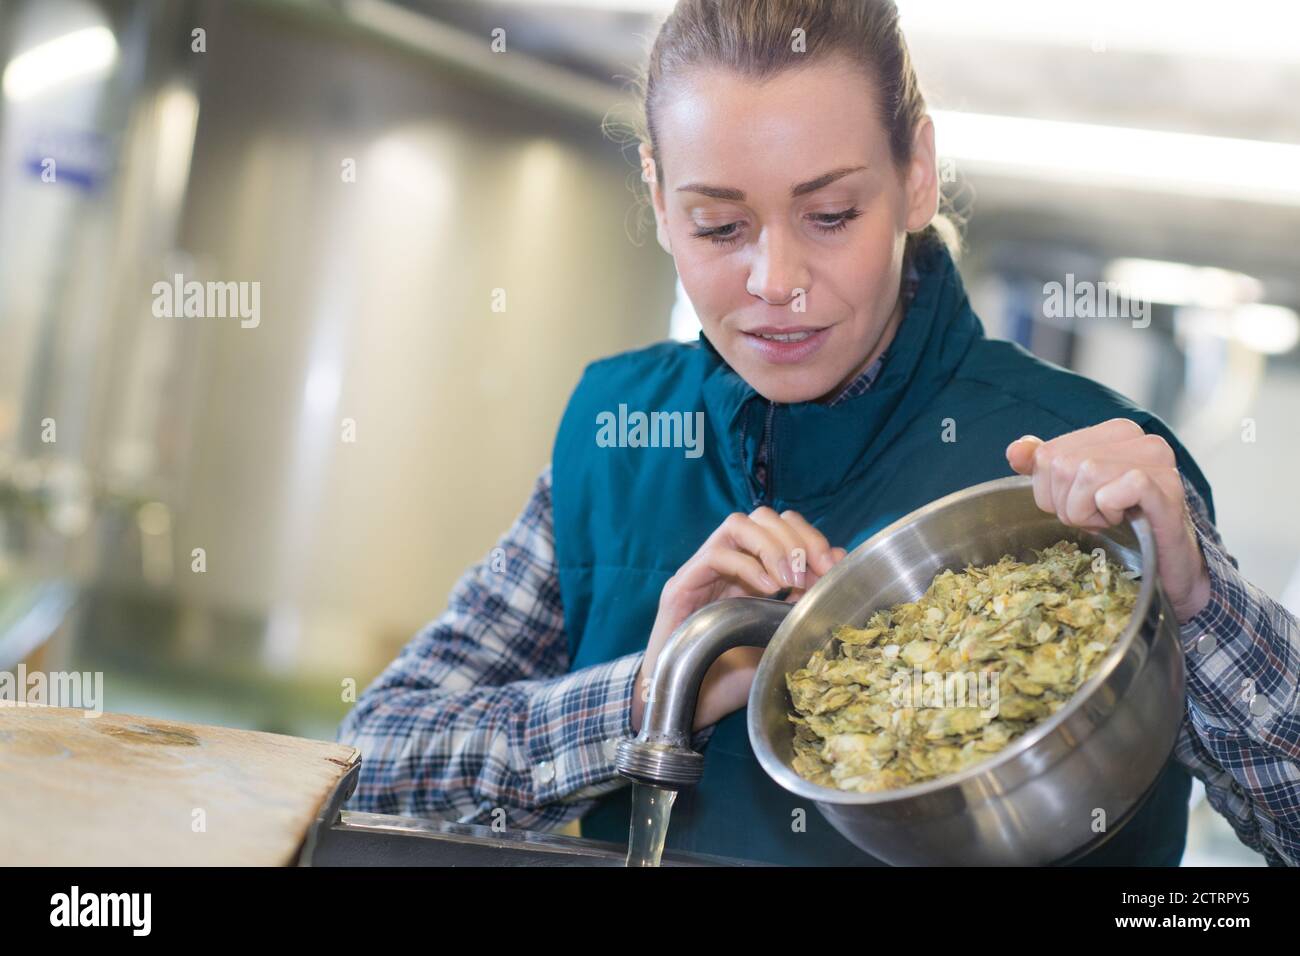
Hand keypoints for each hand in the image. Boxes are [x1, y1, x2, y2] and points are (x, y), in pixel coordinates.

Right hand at [631, 507, 847, 733]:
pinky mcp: (681, 586)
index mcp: (753, 568)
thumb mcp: (782, 634)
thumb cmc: (734, 675)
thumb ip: (805, 600)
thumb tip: (837, 563)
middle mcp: (727, 562)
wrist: (690, 704)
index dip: (810, 538)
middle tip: (812, 572)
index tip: (830, 568)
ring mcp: (702, 571)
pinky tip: (767, 589)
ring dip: (771, 546)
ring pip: (737, 524)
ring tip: (789, 580)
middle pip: (763, 516)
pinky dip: (746, 565)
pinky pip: (714, 556)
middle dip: (795, 538)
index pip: (783, 526)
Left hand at [1005, 417, 1210, 623]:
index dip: (1051, 491)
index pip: (1047, 454)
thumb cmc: (1126, 526)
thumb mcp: (1076, 493)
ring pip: (1084, 474)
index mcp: (1114, 432)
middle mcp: (1138, 438)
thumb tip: (1015, 450)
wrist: (1169, 564)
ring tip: (1113, 519)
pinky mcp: (1167, 486)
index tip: (1083, 504)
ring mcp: (1157, 460)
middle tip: (1099, 516)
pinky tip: (1128, 519)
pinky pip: (1112, 491)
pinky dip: (1108, 512)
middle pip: (1061, 465)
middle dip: (1068, 504)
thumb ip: (1045, 467)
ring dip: (1088, 512)